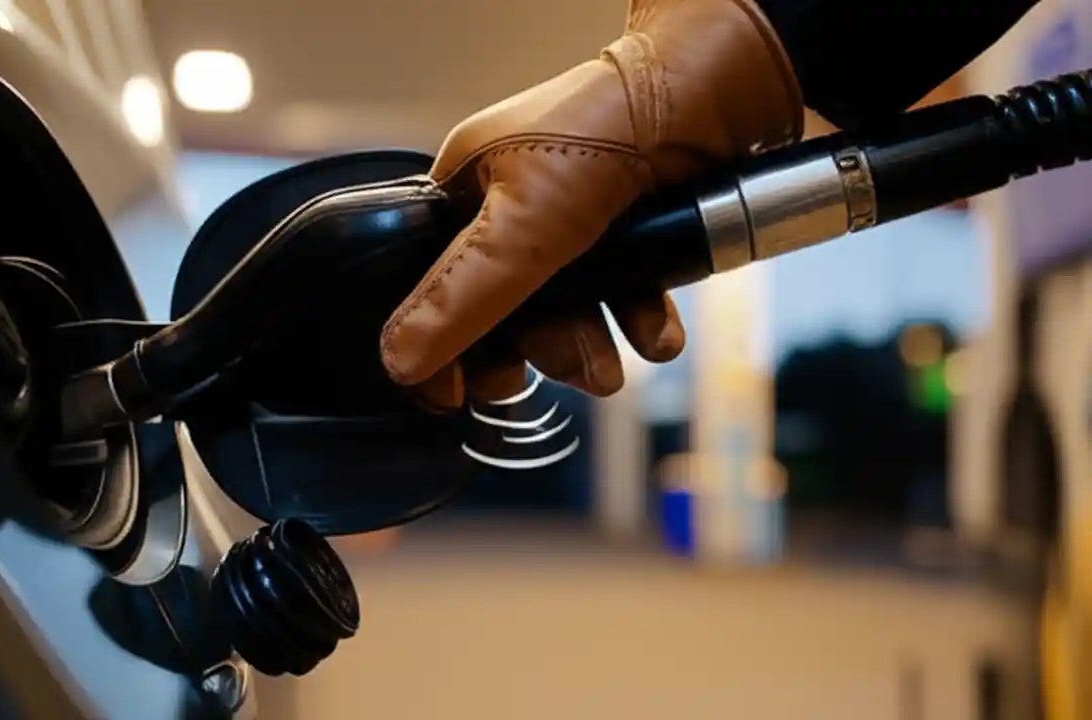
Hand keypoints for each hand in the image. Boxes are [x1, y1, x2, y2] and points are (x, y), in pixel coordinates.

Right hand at [381, 0, 802, 409]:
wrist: (713, 93)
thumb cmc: (609, 125)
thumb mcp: (525, 223)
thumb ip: (463, 297)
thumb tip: (402, 358)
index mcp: (466, 194)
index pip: (432, 287)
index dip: (441, 344)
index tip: (453, 395)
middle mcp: (515, 210)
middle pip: (504, 314)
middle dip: (535, 350)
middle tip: (555, 367)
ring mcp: (573, 223)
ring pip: (566, 313)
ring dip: (588, 349)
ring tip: (608, 362)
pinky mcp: (627, 232)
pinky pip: (621, 299)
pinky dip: (638, 324)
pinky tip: (654, 333)